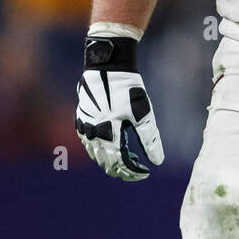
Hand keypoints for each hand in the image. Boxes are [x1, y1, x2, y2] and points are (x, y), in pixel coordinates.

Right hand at [75, 35, 163, 180]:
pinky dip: (100, 150)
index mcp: (110, 135)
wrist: (107, 66)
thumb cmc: (128, 89)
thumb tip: (158, 161)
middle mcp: (94, 135)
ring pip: (96, 155)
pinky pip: (88, 143)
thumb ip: (150, 139)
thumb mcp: (144, 114)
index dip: (134, 172)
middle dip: (124, 170)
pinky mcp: (81, 120)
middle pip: (107, 164)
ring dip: (111, 161)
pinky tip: (112, 147)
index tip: (146, 172)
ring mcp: (85, 128)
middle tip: (138, 168)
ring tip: (128, 159)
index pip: (121, 165)